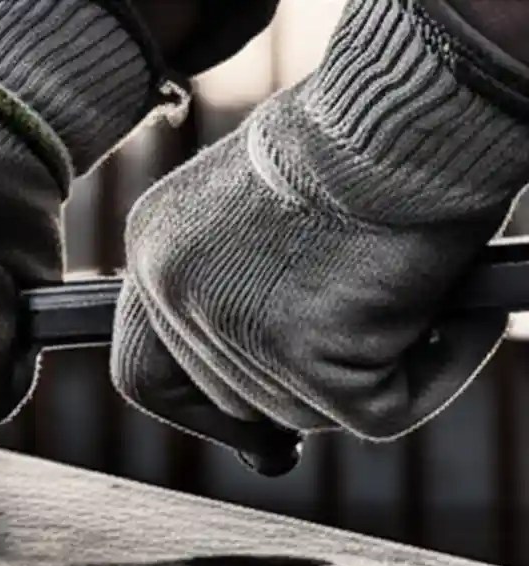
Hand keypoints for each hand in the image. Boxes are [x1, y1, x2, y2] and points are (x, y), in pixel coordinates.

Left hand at [111, 0, 528, 466]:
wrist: (402, 110)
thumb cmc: (353, 139)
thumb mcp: (258, 211)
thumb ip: (239, 294)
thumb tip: (263, 413)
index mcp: (153, 253)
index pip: (144, 373)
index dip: (198, 410)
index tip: (249, 424)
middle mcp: (174, 292)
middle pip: (234, 398)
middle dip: (303, 382)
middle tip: (373, 333)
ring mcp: (232, 327)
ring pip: (304, 411)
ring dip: (370, 373)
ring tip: (415, 296)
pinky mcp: (306, 356)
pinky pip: (376, 414)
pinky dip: (429, 380)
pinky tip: (452, 321)